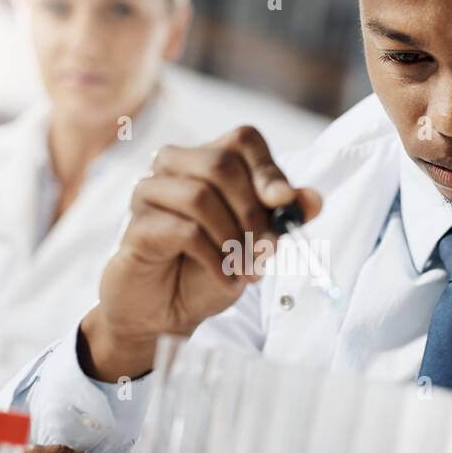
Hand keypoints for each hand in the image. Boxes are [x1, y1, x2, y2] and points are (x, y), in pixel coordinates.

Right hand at [79, 125, 320, 381]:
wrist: (168, 313)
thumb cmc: (209, 271)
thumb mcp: (256, 245)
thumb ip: (282, 220)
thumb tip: (313, 199)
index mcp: (207, 162)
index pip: (242, 139)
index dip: (267, 167)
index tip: (284, 202)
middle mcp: (175, 168)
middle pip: (220, 163)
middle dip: (253, 212)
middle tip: (268, 250)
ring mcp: (150, 194)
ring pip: (200, 196)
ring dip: (233, 239)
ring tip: (244, 270)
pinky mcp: (138, 227)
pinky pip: (184, 232)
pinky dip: (214, 260)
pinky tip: (224, 278)